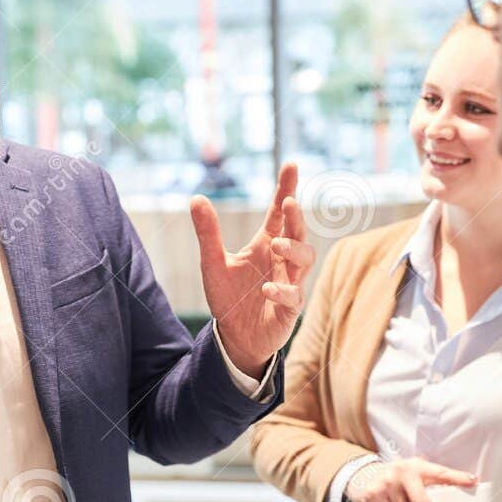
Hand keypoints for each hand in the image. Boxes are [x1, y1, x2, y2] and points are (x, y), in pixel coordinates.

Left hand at [190, 162, 314, 377]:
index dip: (286, 189)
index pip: (279, 214)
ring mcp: (289, 283)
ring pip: (305, 261)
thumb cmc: (229, 297)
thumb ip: (208, 233)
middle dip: (296, 217)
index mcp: (266, 245)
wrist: (234, 337)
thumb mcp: (212, 263)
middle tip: (289, 203)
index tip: (290, 164)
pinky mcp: (289, 309)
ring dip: (295, 250)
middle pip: (298, 232)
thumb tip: (196, 198)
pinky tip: (266, 289)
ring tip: (277, 245)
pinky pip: (294, 297)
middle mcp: (281, 261)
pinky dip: (283, 291)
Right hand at [345, 459, 476, 501]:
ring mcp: (386, 482)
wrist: (360, 474)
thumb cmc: (394, 480)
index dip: (457, 477)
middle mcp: (402, 472)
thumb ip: (425, 486)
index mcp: (417, 467)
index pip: (440, 473)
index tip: (473, 481)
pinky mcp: (372, 493)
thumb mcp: (410, 476)